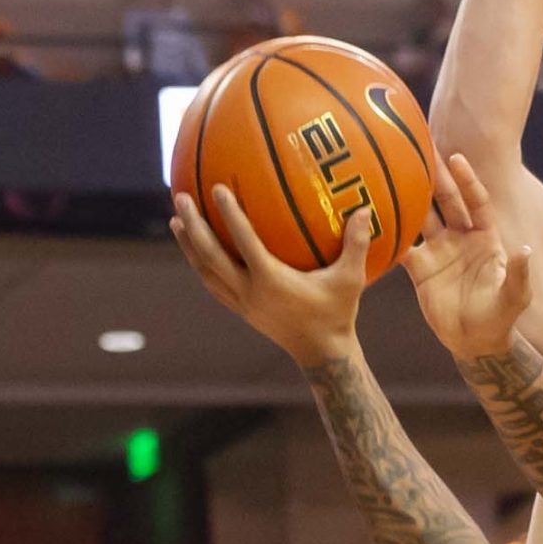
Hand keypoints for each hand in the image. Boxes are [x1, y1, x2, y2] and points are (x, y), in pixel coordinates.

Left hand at [173, 185, 372, 367]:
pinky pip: (214, 284)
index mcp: (271, 281)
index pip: (244, 242)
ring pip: (206, 272)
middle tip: (181, 198)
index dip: (230, 215)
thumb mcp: (351, 280)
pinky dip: (201, 265)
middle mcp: (250, 292)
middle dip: (194, 226)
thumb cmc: (338, 314)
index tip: (217, 188)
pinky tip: (196, 251)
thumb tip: (366, 209)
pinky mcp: (242, 310)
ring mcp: (243, 303)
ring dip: (189, 247)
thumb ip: (357, 244)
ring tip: (176, 222)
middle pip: (211, 256)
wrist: (322, 355)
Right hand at [403, 153, 533, 361]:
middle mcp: (461, 238)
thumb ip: (519, 275)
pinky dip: (390, 233)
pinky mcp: (420, 268)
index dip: (467, 181)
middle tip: (420, 149)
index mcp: (485, 238)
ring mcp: (439, 250)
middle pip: (446, 201)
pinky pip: (402, 245)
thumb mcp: (514, 298)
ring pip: (422, 217)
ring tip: (391, 171)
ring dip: (409, 197)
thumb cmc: (500, 318)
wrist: (474, 342)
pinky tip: (375, 215)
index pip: (476, 202)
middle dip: (435, 176)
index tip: (456, 159)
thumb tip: (524, 250)